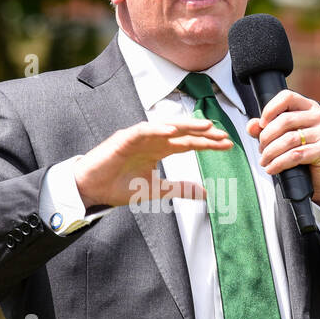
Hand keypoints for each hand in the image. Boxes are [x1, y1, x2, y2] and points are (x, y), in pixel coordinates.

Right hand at [73, 119, 231, 207]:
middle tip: (223, 135)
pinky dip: (157, 129)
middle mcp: (152, 140)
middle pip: (182, 132)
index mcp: (160, 150)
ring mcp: (138, 137)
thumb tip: (205, 193)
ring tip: (205, 126)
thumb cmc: (119, 187)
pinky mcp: (123, 139)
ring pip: (166, 127)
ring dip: (186, 126)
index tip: (228, 145)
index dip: (208, 143)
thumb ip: (180, 189)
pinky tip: (171, 130)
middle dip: (203, 133)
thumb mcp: (156, 189)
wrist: (92, 190)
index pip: (188, 143)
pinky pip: (143, 131)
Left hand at [246, 91, 319, 208]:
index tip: (261, 124)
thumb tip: (252, 126)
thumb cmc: (302, 156)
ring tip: (264, 161)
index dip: (270, 109)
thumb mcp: (281, 139)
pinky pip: (296, 154)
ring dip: (271, 152)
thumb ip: (265, 130)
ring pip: (289, 139)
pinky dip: (279, 163)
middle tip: (261, 150)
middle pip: (285, 120)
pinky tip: (272, 168)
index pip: (287, 97)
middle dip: (267, 137)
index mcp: (310, 108)